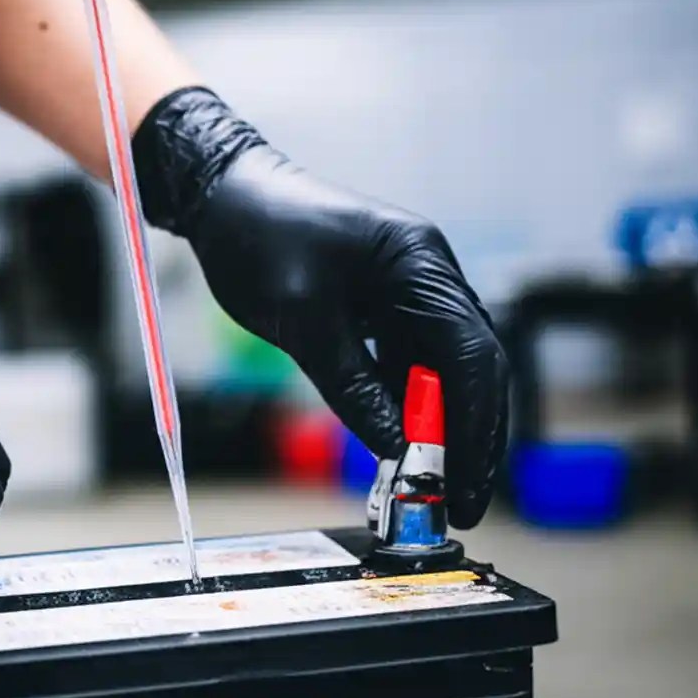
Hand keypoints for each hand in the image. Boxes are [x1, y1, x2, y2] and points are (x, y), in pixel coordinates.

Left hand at [133, 87, 507, 528]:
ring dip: (439, 428)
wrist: (222, 196)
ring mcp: (407, 292)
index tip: (465, 482)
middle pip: (470, 368)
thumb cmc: (258, 236)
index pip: (472, 355)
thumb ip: (352, 385)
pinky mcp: (381, 308)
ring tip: (431, 487)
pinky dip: (406, 407)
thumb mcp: (302, 319)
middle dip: (467, 438)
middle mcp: (427, 277)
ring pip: (441, 372)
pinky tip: (401, 447)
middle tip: (459, 501)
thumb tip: (394, 445)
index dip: (474, 426)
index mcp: (420, 263)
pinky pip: (406, 365)